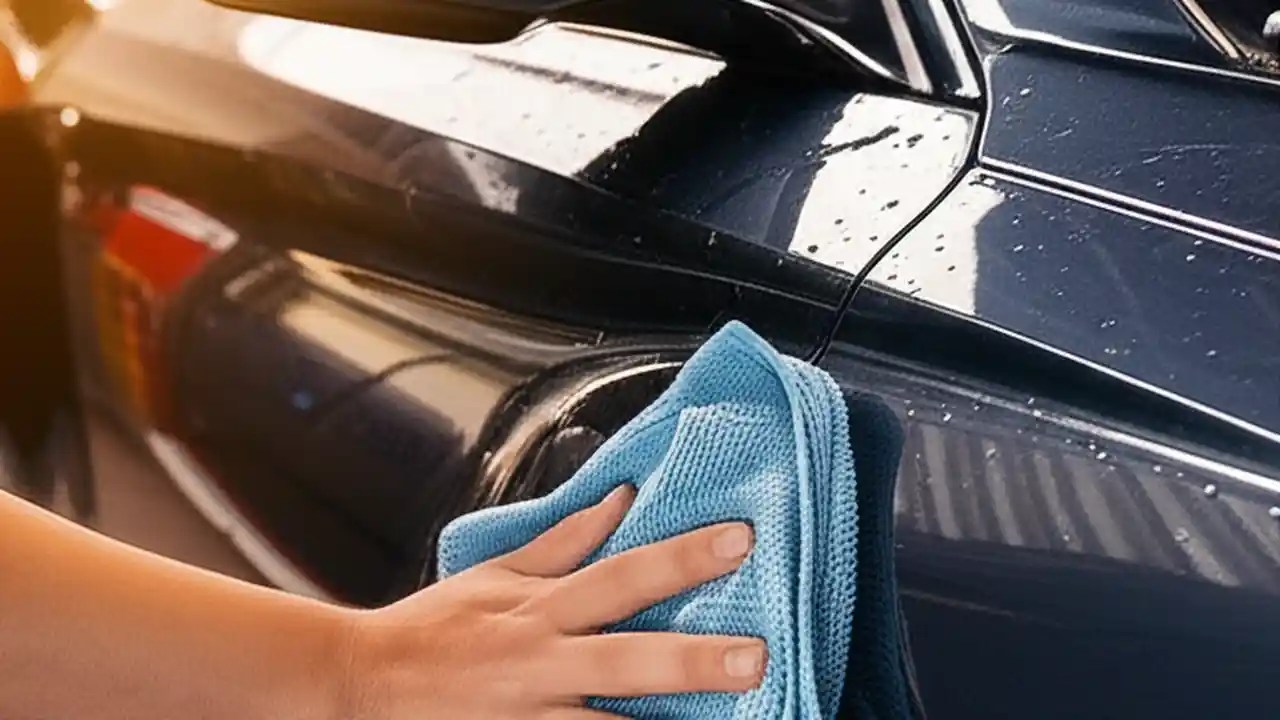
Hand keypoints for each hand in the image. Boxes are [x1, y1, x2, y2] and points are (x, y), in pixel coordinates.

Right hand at [340, 485, 764, 718]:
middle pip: (626, 660)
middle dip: (692, 661)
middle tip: (755, 656)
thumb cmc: (433, 628)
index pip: (623, 574)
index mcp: (540, 609)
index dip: (682, 556)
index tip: (740, 539)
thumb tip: (621, 499)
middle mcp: (541, 663)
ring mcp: (530, 718)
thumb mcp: (496, 574)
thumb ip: (566, 540)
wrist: (360, 685)